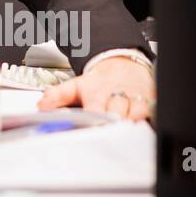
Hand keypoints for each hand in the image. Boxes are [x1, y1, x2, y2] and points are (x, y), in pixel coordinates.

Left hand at [37, 56, 154, 121]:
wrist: (122, 62)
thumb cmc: (99, 80)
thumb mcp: (76, 85)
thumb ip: (58, 96)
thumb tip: (42, 106)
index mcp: (97, 94)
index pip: (96, 109)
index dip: (96, 119)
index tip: (95, 127)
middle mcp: (117, 97)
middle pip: (118, 113)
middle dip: (116, 124)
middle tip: (112, 132)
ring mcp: (135, 100)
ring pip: (138, 114)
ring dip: (133, 124)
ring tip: (128, 134)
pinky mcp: (150, 102)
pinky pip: (154, 113)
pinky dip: (151, 121)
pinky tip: (148, 128)